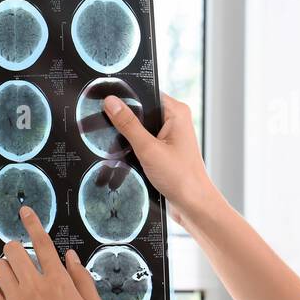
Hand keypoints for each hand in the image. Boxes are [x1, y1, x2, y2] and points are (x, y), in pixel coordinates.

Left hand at [0, 206, 106, 299]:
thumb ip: (82, 278)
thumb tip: (70, 256)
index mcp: (60, 282)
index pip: (42, 243)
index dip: (32, 223)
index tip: (24, 211)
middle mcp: (36, 288)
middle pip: (13, 251)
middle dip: (15, 249)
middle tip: (20, 259)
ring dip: (4, 268)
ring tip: (13, 279)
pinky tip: (4, 297)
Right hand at [103, 92, 220, 228]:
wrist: (193, 205)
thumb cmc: (180, 178)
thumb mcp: (148, 149)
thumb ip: (128, 124)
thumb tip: (111, 102)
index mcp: (176, 112)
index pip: (146, 93)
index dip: (126, 97)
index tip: (106, 101)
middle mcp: (174, 121)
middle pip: (141, 111)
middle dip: (125, 120)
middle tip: (108, 127)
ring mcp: (169, 136)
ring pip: (140, 129)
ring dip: (128, 137)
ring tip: (117, 145)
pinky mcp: (163, 151)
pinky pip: (142, 142)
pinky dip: (133, 148)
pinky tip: (124, 156)